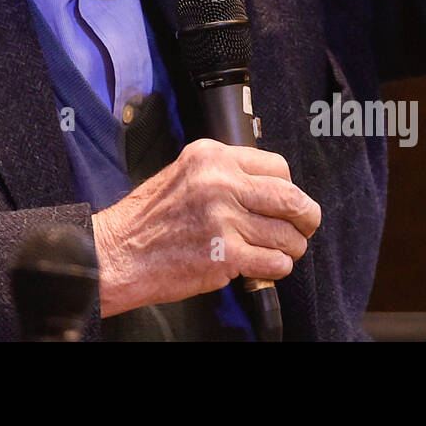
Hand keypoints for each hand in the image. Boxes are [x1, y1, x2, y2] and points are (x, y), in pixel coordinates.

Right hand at [89, 137, 320, 317]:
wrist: (119, 252)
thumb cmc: (148, 219)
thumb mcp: (184, 174)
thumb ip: (224, 174)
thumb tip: (268, 187)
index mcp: (211, 157)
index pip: (277, 166)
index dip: (289, 187)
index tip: (286, 202)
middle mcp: (220, 182)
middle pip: (292, 198)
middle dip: (306, 217)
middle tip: (304, 228)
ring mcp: (225, 219)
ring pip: (288, 235)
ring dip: (289, 248)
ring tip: (275, 252)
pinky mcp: (226, 255)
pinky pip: (276, 263)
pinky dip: (275, 268)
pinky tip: (260, 267)